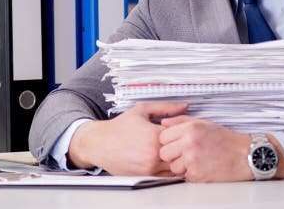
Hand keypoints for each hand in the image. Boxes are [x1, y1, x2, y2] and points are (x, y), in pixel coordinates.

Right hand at [67, 101, 188, 175]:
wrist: (99, 144)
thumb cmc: (119, 127)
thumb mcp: (142, 110)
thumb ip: (165, 107)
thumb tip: (184, 106)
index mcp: (154, 135)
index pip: (181, 134)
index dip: (182, 131)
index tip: (178, 128)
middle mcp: (153, 153)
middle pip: (180, 152)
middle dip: (180, 146)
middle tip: (176, 140)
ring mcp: (150, 167)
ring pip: (175, 166)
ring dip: (175, 158)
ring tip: (168, 149)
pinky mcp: (145, 177)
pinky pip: (166, 175)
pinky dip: (167, 168)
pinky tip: (161, 159)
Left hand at [159, 116, 252, 181]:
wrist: (244, 155)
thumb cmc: (226, 140)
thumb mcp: (204, 123)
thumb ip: (181, 121)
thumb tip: (163, 123)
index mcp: (190, 129)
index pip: (162, 137)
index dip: (168, 142)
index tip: (175, 144)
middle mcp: (189, 143)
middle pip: (164, 153)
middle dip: (172, 155)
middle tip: (184, 154)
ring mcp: (193, 160)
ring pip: (173, 167)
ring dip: (181, 167)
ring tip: (195, 161)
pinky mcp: (197, 175)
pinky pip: (185, 177)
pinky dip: (192, 174)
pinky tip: (203, 167)